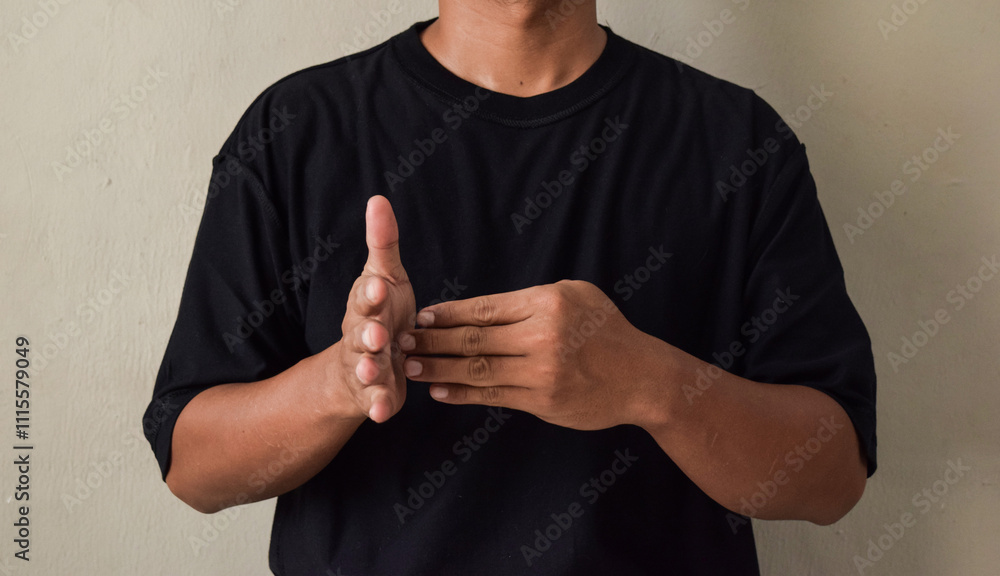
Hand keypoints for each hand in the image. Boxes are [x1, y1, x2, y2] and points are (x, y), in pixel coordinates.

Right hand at [332, 195, 414, 422]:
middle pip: (360, 334)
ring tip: (372, 370)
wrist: (365, 361)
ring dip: (367, 368)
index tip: (379, 286)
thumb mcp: (385, 277)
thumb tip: (378, 199)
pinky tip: (382, 412)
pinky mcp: (375, 393)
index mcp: (366, 306)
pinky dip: (376, 405)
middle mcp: (360, 336)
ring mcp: (365, 366)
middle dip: (367, 332)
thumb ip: (383, 244)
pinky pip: (374, 400)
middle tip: (376, 333)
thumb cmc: (381, 313)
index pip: (365, 298)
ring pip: (363, 367)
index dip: (371, 294)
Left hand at [397, 280, 656, 429]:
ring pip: (477, 368)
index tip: (420, 314)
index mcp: (547, 303)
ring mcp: (541, 372)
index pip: (484, 308)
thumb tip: (482, 308)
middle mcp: (542, 336)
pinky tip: (439, 390)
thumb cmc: (607, 330)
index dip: (447, 313)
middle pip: (473, 338)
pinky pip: (492, 396)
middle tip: (400, 340)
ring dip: (438, 368)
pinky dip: (462, 393)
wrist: (643, 378)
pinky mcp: (541, 400)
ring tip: (410, 365)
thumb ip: (532, 299)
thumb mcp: (577, 295)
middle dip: (432, 340)